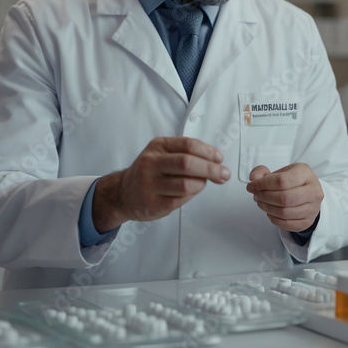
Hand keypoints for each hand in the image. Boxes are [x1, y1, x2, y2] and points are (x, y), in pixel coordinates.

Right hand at [93, 137, 229, 231]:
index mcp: (157, 146)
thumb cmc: (150, 171)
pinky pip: (181, 199)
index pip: (188, 145)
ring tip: (203, 183)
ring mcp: (150, 184)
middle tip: (224, 174)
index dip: (208, 152)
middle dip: (211, 169)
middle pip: (188, 163)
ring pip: (187, 184)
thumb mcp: (162, 153)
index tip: (220, 159)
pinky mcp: (153, 203)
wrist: (123, 192)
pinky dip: (192, 195)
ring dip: (202, 184)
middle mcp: (151, 163)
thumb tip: (217, 163)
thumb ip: (187, 154)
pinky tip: (191, 192)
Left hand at [246, 163, 323, 231]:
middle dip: (264, 197)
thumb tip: (254, 178)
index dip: (262, 184)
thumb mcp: (279, 171)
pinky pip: (287, 224)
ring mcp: (313, 208)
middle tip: (256, 195)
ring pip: (284, 212)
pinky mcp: (308, 221)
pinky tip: (269, 212)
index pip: (281, 181)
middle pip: (284, 198)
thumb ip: (262, 172)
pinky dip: (274, 219)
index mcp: (305, 174)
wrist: (309, 193)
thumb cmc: (293, 181)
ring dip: (267, 208)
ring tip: (261, 202)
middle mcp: (313, 191)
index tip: (251, 186)